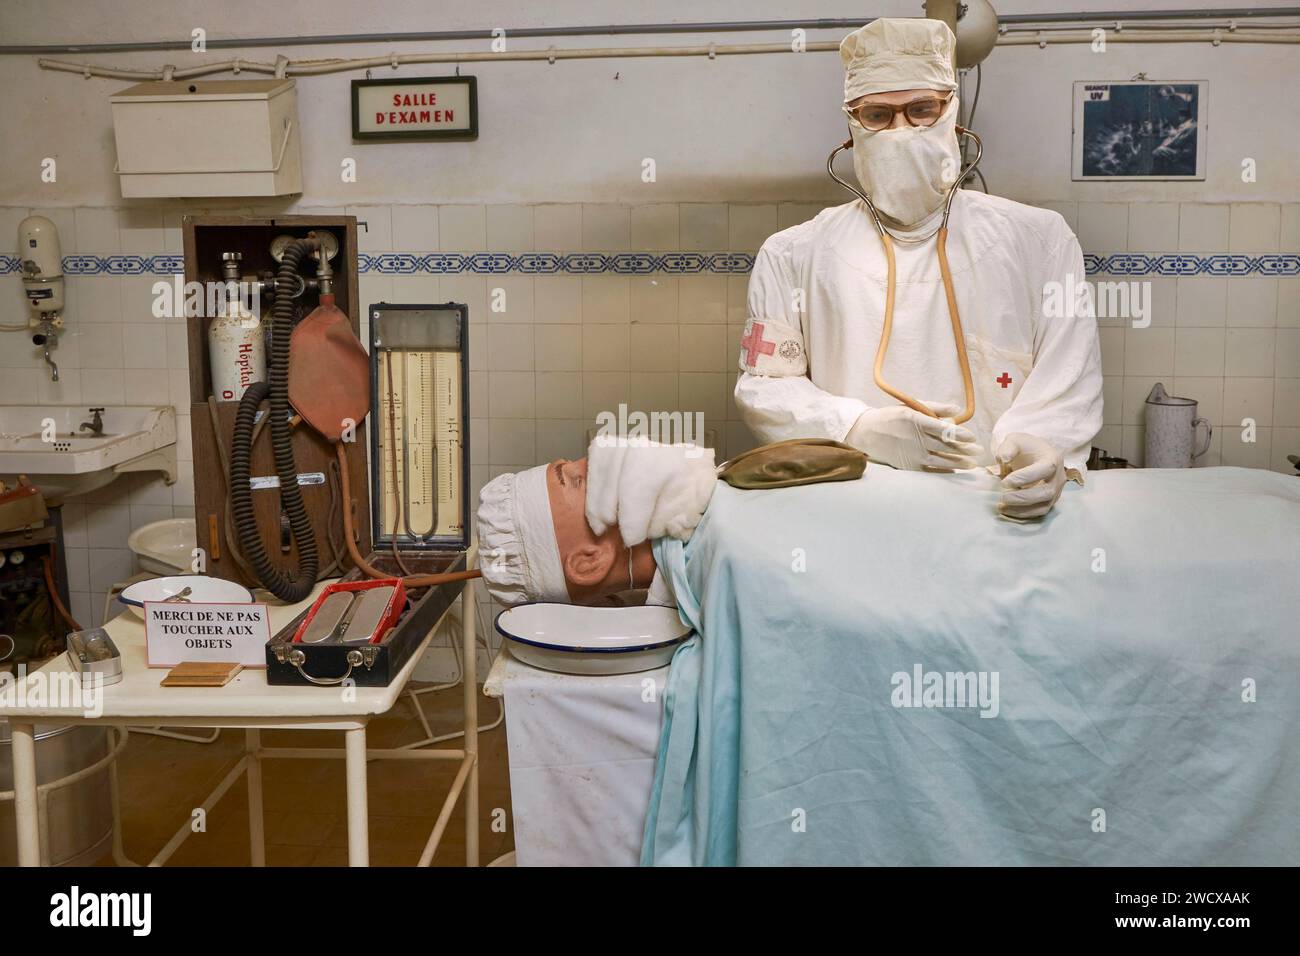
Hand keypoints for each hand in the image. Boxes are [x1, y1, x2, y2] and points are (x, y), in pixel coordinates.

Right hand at [846, 402, 980, 471]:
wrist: (866, 432)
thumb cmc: (891, 417)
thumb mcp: (911, 406)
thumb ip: (935, 407)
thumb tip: (957, 409)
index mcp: (917, 421)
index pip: (945, 429)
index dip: (961, 435)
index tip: (972, 438)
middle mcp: (916, 439)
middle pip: (946, 447)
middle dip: (965, 450)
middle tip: (979, 452)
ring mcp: (912, 454)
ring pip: (941, 460)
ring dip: (959, 463)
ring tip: (971, 464)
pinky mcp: (908, 466)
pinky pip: (930, 470)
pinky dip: (943, 471)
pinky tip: (954, 471)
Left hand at [995, 433, 1064, 519]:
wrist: (1036, 455)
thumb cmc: (1025, 448)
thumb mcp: (1015, 440)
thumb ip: (1008, 447)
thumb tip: (1003, 459)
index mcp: (1052, 458)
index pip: (1045, 469)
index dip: (1024, 477)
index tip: (1004, 481)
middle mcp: (1059, 476)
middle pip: (1046, 492)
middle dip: (1022, 497)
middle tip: (1002, 496)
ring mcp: (1056, 491)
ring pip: (1044, 506)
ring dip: (1021, 509)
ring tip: (1001, 505)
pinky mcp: (1050, 501)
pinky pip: (1039, 512)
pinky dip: (1023, 513)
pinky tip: (1007, 510)